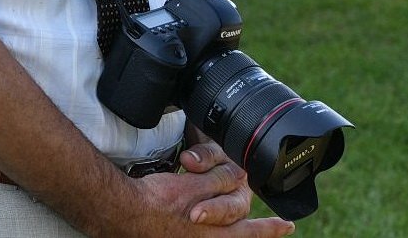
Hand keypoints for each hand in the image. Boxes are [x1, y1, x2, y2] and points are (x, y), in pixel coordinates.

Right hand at [125, 141, 294, 235]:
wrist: (120, 213)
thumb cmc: (156, 202)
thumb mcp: (193, 186)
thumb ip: (219, 182)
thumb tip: (240, 174)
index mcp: (213, 233)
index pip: (249, 231)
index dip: (269, 229)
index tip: (286, 226)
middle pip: (235, 234)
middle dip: (252, 229)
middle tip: (274, 228)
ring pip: (219, 233)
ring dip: (230, 225)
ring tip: (239, 220)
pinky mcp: (176, 237)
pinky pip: (202, 234)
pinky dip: (211, 225)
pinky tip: (203, 219)